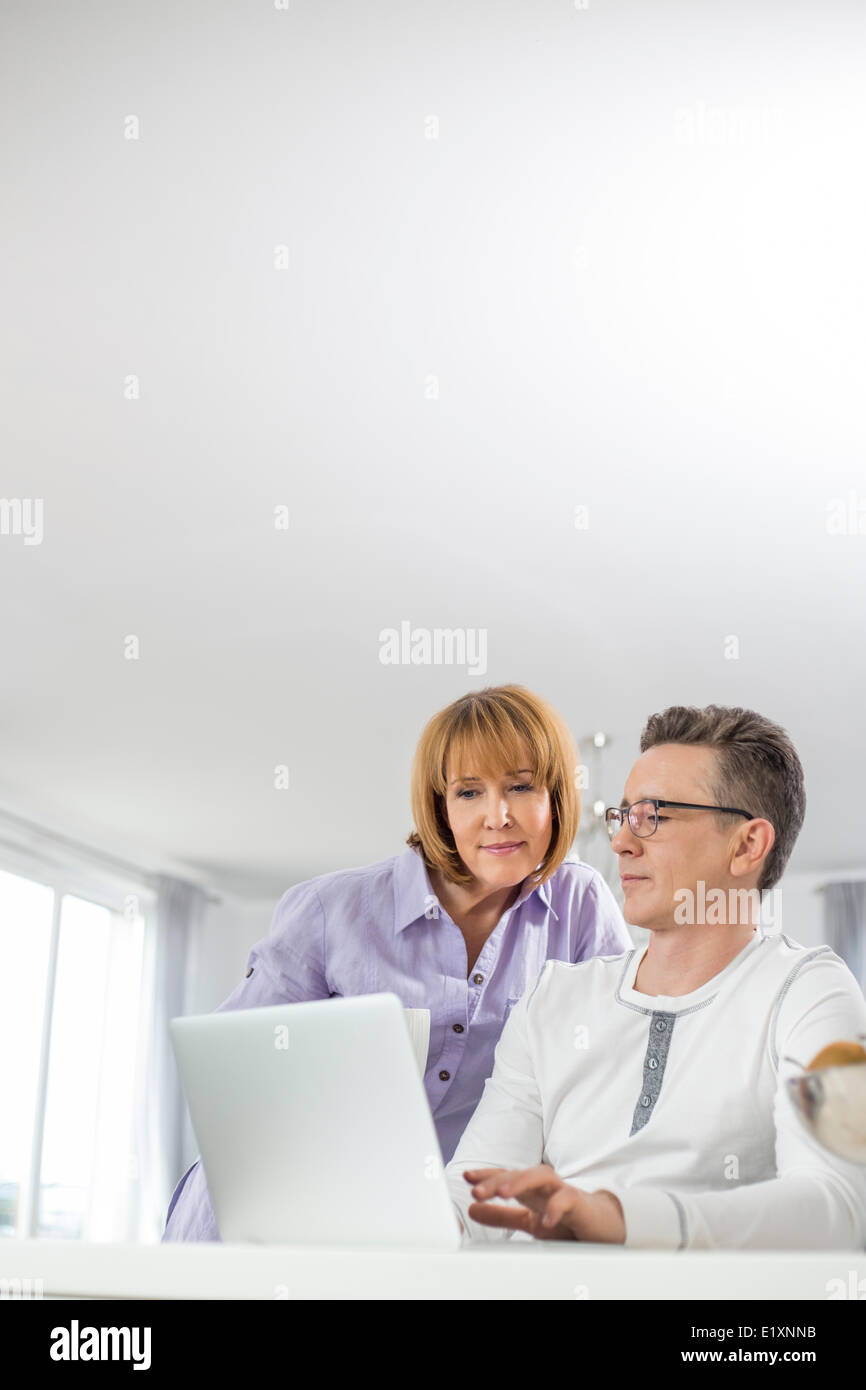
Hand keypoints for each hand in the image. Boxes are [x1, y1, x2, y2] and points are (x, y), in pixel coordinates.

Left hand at [462, 1165, 625, 1242]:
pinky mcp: (579, 1203)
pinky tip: (545, 1219)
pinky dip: (555, 1207)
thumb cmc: (565, 1220)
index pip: (505, 1177)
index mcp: (529, 1190)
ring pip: (540, 1176)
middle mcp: (543, 1186)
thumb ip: (502, 1216)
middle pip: (517, 1174)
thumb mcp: (528, 1220)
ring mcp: (561, 1191)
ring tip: (503, 1194)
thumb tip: (472, 1210)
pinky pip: (567, 1200)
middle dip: (496, 1181)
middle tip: (476, 1191)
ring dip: (521, 1182)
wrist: (602, 1227)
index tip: (466, 1178)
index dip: (486, 1176)